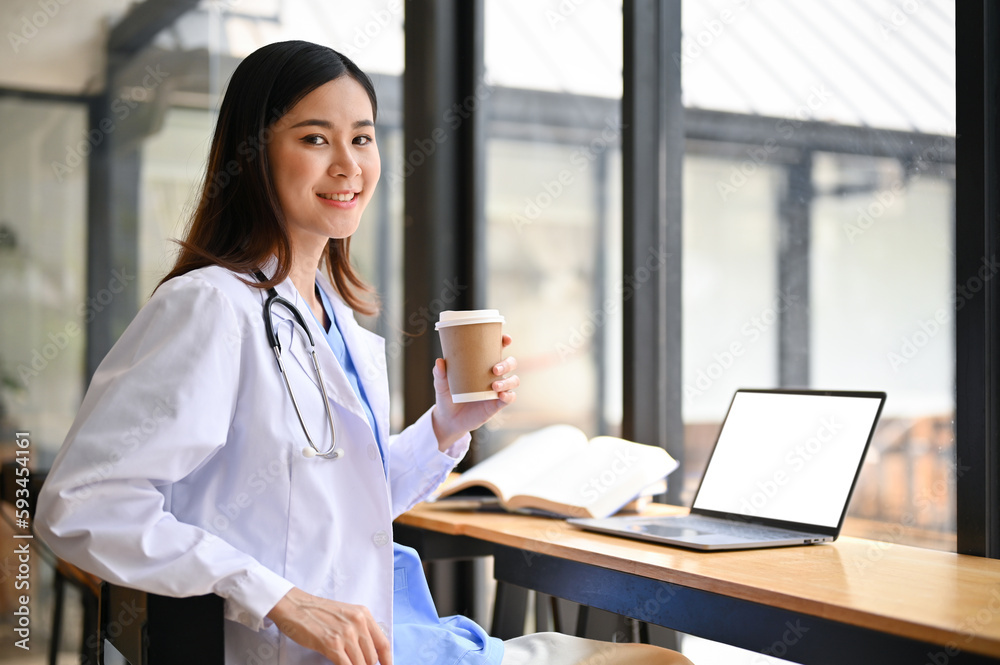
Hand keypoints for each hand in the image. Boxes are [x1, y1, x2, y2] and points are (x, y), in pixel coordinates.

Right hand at [267, 587, 391, 664]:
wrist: (295, 606)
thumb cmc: (317, 612)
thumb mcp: (345, 615)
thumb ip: (359, 630)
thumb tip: (368, 652)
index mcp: (364, 614)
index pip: (383, 643)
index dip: (387, 661)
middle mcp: (358, 623)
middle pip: (373, 657)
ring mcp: (345, 634)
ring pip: (361, 663)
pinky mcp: (331, 644)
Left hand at [431, 334, 518, 449]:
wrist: (448, 419)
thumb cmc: (447, 396)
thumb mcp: (441, 384)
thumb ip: (440, 374)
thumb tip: (440, 361)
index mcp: (482, 365)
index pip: (497, 349)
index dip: (504, 342)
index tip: (506, 339)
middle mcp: (493, 375)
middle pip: (510, 363)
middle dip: (507, 363)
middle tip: (494, 369)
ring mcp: (497, 389)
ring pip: (513, 380)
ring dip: (508, 381)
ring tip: (495, 386)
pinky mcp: (496, 404)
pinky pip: (510, 398)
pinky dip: (508, 396)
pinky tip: (501, 396)